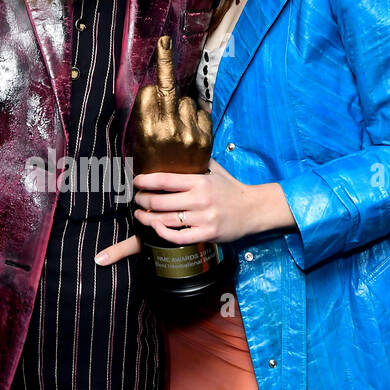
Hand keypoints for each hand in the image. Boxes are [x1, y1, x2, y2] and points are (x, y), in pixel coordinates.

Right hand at [130, 36, 211, 174]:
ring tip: (176, 126)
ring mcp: (190, 134)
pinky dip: (195, 117)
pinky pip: (200, 113)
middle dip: (165, 64)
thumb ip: (146, 116)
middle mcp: (170, 130)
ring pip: (185, 101)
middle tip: (165, 41)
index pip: (151, 90)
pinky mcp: (205, 139)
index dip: (150, 88)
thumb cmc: (152, 168)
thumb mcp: (139, 142)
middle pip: (168, 87)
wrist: (176, 196)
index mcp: (149, 131)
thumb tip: (154, 89)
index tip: (154, 57)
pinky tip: (188, 130)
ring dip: (180, 107)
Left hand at [132, 163, 294, 245]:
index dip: (146, 181)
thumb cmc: (231, 189)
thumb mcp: (216, 171)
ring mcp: (203, 218)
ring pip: (165, 220)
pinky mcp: (206, 234)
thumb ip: (197, 162)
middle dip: (142, 200)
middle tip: (137, 199)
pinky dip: (162, 233)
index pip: (165, 180)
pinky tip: (156, 227)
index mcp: (200, 181)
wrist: (253, 209)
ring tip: (140, 214)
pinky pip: (178, 236)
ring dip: (147, 218)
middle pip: (160, 201)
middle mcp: (200, 199)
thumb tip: (176, 152)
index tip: (136, 181)